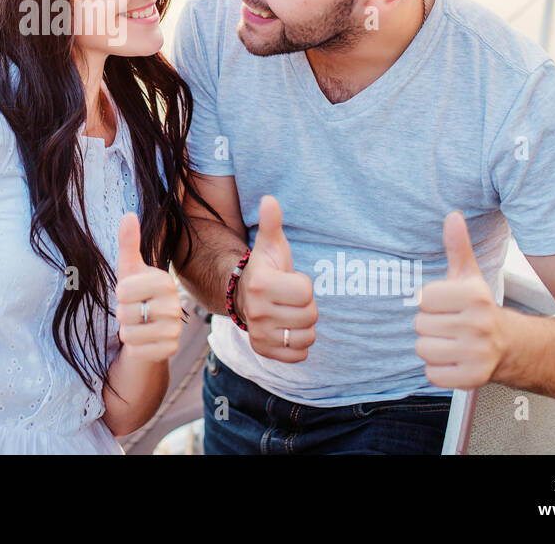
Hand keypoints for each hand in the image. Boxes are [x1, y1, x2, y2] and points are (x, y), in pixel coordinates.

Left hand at [114, 212, 181, 363]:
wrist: (146, 328)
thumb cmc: (135, 294)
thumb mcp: (129, 268)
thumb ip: (128, 243)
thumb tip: (129, 215)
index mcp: (165, 281)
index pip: (124, 290)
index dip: (120, 293)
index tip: (131, 292)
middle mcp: (175, 304)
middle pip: (125, 313)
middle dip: (122, 314)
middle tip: (134, 310)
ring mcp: (175, 328)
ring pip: (129, 333)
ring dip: (126, 330)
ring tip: (138, 324)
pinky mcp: (171, 349)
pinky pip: (137, 350)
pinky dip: (134, 346)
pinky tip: (143, 339)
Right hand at [238, 195, 316, 361]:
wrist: (245, 296)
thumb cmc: (267, 269)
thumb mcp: (271, 246)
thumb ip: (272, 223)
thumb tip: (270, 199)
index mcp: (261, 284)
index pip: (306, 290)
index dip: (304, 284)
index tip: (289, 280)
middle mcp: (256, 311)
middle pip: (309, 315)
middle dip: (306, 306)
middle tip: (290, 299)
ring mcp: (259, 334)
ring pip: (307, 336)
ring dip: (304, 326)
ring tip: (289, 313)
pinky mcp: (263, 350)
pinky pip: (300, 355)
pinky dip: (299, 345)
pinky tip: (288, 329)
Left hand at [414, 211, 504, 388]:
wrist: (513, 346)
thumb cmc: (480, 308)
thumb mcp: (469, 277)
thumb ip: (457, 247)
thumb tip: (452, 215)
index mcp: (474, 296)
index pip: (423, 298)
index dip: (432, 302)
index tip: (449, 306)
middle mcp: (478, 324)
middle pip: (420, 324)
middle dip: (432, 325)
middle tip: (452, 325)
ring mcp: (477, 353)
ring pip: (423, 349)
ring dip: (434, 348)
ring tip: (453, 342)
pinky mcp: (473, 378)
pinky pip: (432, 374)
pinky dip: (439, 370)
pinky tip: (456, 359)